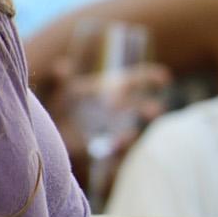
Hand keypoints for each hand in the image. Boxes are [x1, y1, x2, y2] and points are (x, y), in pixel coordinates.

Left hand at [42, 61, 169, 201]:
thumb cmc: (60, 102)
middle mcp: (116, 107)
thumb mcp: (59, 87)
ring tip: (131, 134)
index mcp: (110, 88)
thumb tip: (61, 67)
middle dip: (147, 109)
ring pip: (130, 130)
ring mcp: (112, 127)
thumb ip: (60, 79)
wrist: (54, 126)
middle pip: (137, 107)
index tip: (164, 77)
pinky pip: (115, 148)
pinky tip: (112, 145)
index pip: (133, 81)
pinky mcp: (103, 145)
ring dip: (132, 133)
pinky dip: (116, 148)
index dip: (149, 78)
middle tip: (156, 110)